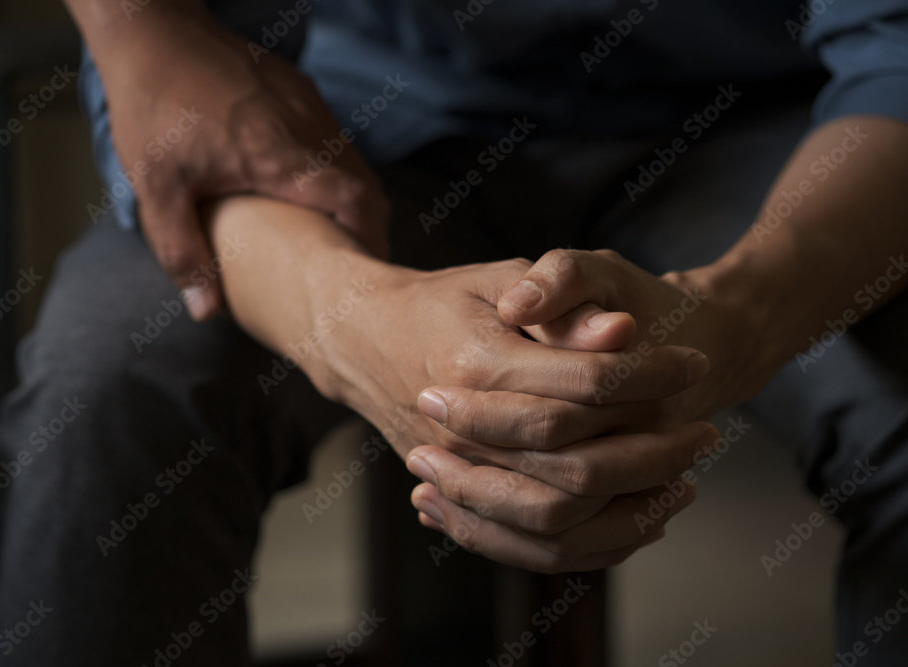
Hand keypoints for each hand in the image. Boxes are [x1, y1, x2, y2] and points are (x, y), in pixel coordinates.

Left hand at [95, 9, 388, 319]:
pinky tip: (311, 189)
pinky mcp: (300, 89)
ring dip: (354, 198)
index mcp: (277, 156)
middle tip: (355, 263)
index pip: (352, 199)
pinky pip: (334, 136)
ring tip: (337, 234)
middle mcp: (304, 127)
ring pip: (353, 159)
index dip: (370, 238)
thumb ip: (182, 251)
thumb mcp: (156, 187)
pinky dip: (337, 169)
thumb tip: (206, 312)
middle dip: (369, 226)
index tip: (367, 268)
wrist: (153, 31)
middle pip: (364, 183)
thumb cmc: (154, 107)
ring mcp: (306, 104)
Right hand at [205, 197, 714, 572]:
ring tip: (681, 482)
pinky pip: (529, 547)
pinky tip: (637, 520)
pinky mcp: (457, 495)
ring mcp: (456, 469)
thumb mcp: (499, 278)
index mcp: (475, 362)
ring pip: (556, 518)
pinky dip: (589, 543)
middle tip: (705, 434)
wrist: (364, 338)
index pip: (584, 383)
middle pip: (576, 462)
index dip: (651, 374)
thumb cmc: (440, 302)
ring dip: (631, 507)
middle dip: (655, 451)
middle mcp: (461, 428)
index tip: (693, 362)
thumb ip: (560, 301)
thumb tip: (623, 332)